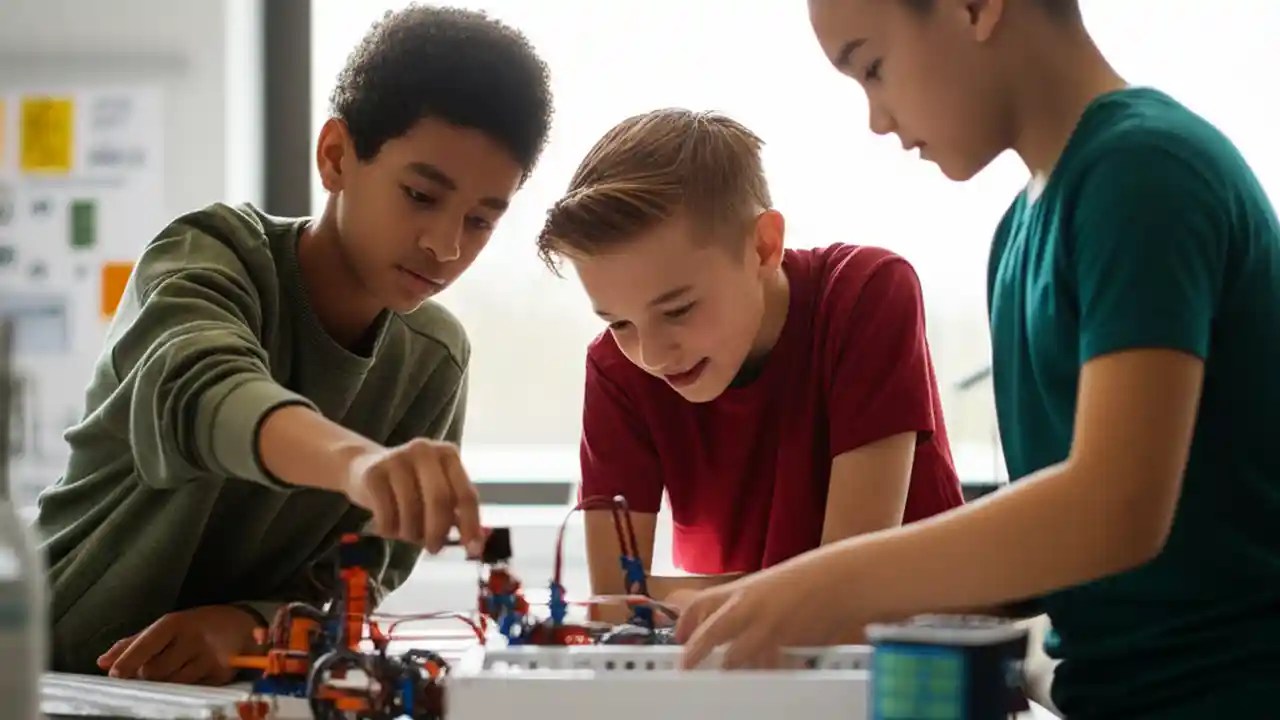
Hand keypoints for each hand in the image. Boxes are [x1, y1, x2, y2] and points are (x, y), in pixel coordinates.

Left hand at [97, 605, 262, 684]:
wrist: (243, 624)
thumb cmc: (195, 626)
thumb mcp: (168, 628)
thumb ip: (135, 643)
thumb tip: (101, 661)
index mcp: (177, 622)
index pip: (148, 642)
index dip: (130, 659)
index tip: (114, 674)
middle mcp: (194, 638)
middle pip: (156, 670)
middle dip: (147, 676)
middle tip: (150, 673)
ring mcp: (210, 658)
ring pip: (174, 683)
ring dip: (165, 684)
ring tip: (171, 673)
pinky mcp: (222, 675)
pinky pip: (193, 690)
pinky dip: (184, 689)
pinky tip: (188, 679)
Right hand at [343, 439, 482, 554]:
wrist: (362, 466)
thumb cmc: (409, 484)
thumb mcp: (436, 491)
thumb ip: (457, 514)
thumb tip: (476, 545)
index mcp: (448, 454)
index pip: (466, 494)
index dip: (470, 524)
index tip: (472, 549)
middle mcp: (424, 451)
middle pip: (440, 500)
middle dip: (438, 531)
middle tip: (434, 548)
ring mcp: (397, 459)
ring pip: (412, 511)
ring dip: (411, 533)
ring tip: (408, 534)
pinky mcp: (373, 473)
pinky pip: (387, 515)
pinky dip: (390, 530)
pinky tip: (389, 527)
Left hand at [674, 554, 867, 668]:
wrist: (840, 579)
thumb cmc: (806, 581)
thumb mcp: (766, 588)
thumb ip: (748, 609)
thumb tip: (731, 631)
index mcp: (740, 590)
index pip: (699, 605)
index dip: (685, 625)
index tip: (679, 640)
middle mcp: (748, 606)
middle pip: (711, 634)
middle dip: (695, 653)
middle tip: (687, 668)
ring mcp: (767, 626)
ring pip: (736, 656)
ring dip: (730, 667)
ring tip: (728, 674)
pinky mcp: (787, 643)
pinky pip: (767, 666)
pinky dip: (763, 672)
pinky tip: (767, 672)